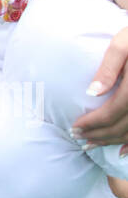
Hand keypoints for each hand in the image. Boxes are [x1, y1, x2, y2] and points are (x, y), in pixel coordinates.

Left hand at [71, 25, 127, 154]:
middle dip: (98, 135)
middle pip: (122, 127)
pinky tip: (122, 152)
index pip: (111, 113)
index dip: (92, 124)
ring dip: (112, 141)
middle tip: (78, 138)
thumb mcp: (122, 45)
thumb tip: (92, 92)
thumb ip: (108, 68)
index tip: (74, 128)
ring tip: (92, 144)